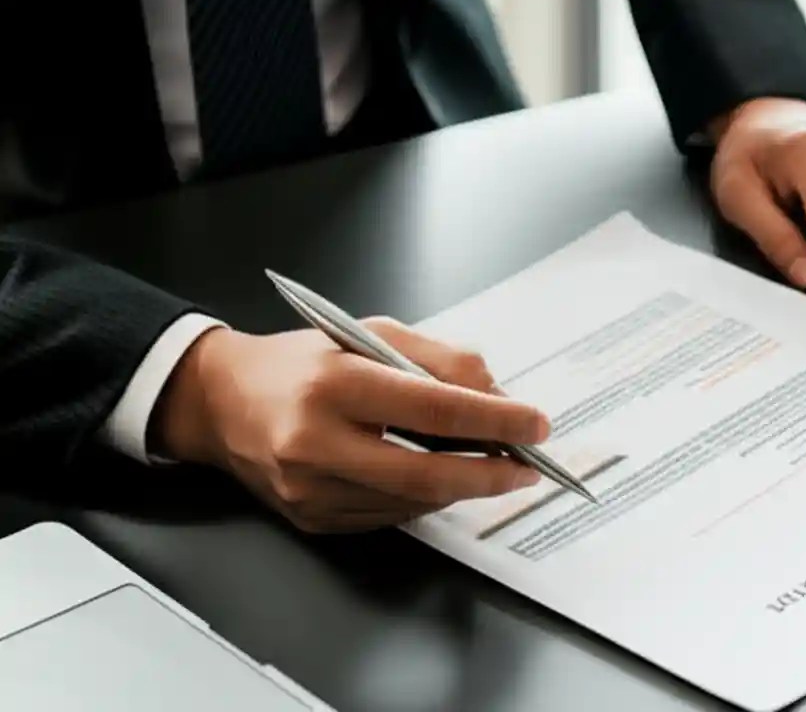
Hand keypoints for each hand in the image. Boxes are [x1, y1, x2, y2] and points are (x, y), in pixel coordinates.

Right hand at [154, 317, 549, 532]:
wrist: (220, 402)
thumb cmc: (302, 361)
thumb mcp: (369, 333)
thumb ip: (438, 361)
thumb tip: (498, 398)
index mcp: (334, 385)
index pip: (434, 409)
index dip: (495, 420)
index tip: (536, 424)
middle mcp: (316, 443)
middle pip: (428, 473)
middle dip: (491, 473)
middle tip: (528, 466)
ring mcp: (310, 490)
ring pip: (414, 501)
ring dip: (462, 486)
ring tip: (491, 465)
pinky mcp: (311, 519)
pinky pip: (389, 516)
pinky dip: (425, 497)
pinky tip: (439, 477)